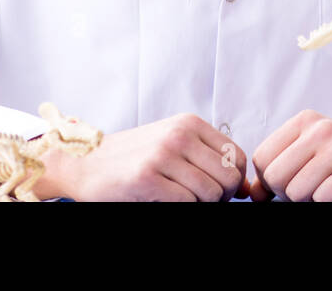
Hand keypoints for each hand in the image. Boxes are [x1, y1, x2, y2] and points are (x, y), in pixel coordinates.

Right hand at [34, 113, 250, 201]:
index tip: (221, 191)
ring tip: (183, 200)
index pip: (236, 156)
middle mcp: (179, 134)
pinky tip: (166, 201)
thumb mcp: (173, 144)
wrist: (85, 162)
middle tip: (204, 201)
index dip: (235, 180)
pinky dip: (183, 208)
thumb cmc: (133, 157)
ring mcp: (163, 155)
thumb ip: (206, 158)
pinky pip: (187, 203)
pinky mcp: (147, 178)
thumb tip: (245, 187)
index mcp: (189, 123)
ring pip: (210, 192)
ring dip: (202, 205)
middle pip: (228, 177)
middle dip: (222, 196)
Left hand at [249, 109, 331, 201]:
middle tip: (314, 191)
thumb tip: (251, 193)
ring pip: (297, 191)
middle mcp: (323, 128)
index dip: (270, 183)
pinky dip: (330, 203)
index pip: (261, 159)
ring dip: (311, 201)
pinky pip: (323, 198)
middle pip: (275, 177)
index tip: (290, 186)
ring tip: (331, 192)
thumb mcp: (314, 155)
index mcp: (306, 121)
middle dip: (288, 195)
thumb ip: (280, 167)